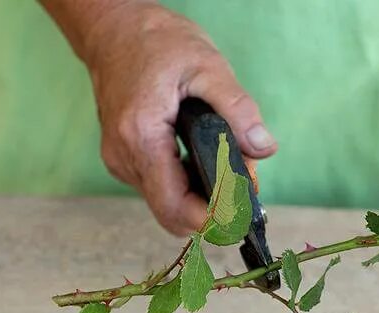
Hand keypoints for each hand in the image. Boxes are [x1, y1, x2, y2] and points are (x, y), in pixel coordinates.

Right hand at [78, 3, 275, 234]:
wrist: (115, 28)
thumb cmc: (157, 43)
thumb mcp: (208, 67)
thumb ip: (238, 110)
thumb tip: (263, 148)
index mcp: (141, 137)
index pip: (175, 207)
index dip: (213, 219)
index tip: (243, 210)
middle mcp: (124, 157)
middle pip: (173, 212)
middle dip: (215, 207)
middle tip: (246, 182)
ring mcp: (121, 160)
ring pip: (168, 203)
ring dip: (204, 195)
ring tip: (232, 164)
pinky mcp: (126, 158)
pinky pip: (161, 186)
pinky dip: (189, 182)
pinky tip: (208, 159)